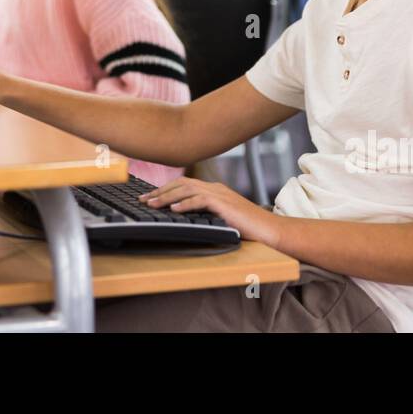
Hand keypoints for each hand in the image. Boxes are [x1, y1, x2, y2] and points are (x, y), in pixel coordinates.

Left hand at [140, 177, 282, 244]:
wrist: (269, 229)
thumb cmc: (246, 227)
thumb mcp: (220, 217)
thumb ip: (204, 213)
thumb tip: (180, 216)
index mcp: (213, 189)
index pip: (183, 184)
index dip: (164, 190)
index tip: (148, 197)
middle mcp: (215, 188)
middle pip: (181, 184)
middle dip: (160, 191)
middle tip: (143, 200)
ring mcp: (220, 194)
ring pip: (187, 189)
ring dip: (167, 197)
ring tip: (152, 204)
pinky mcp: (224, 204)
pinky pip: (201, 201)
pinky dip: (185, 203)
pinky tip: (174, 209)